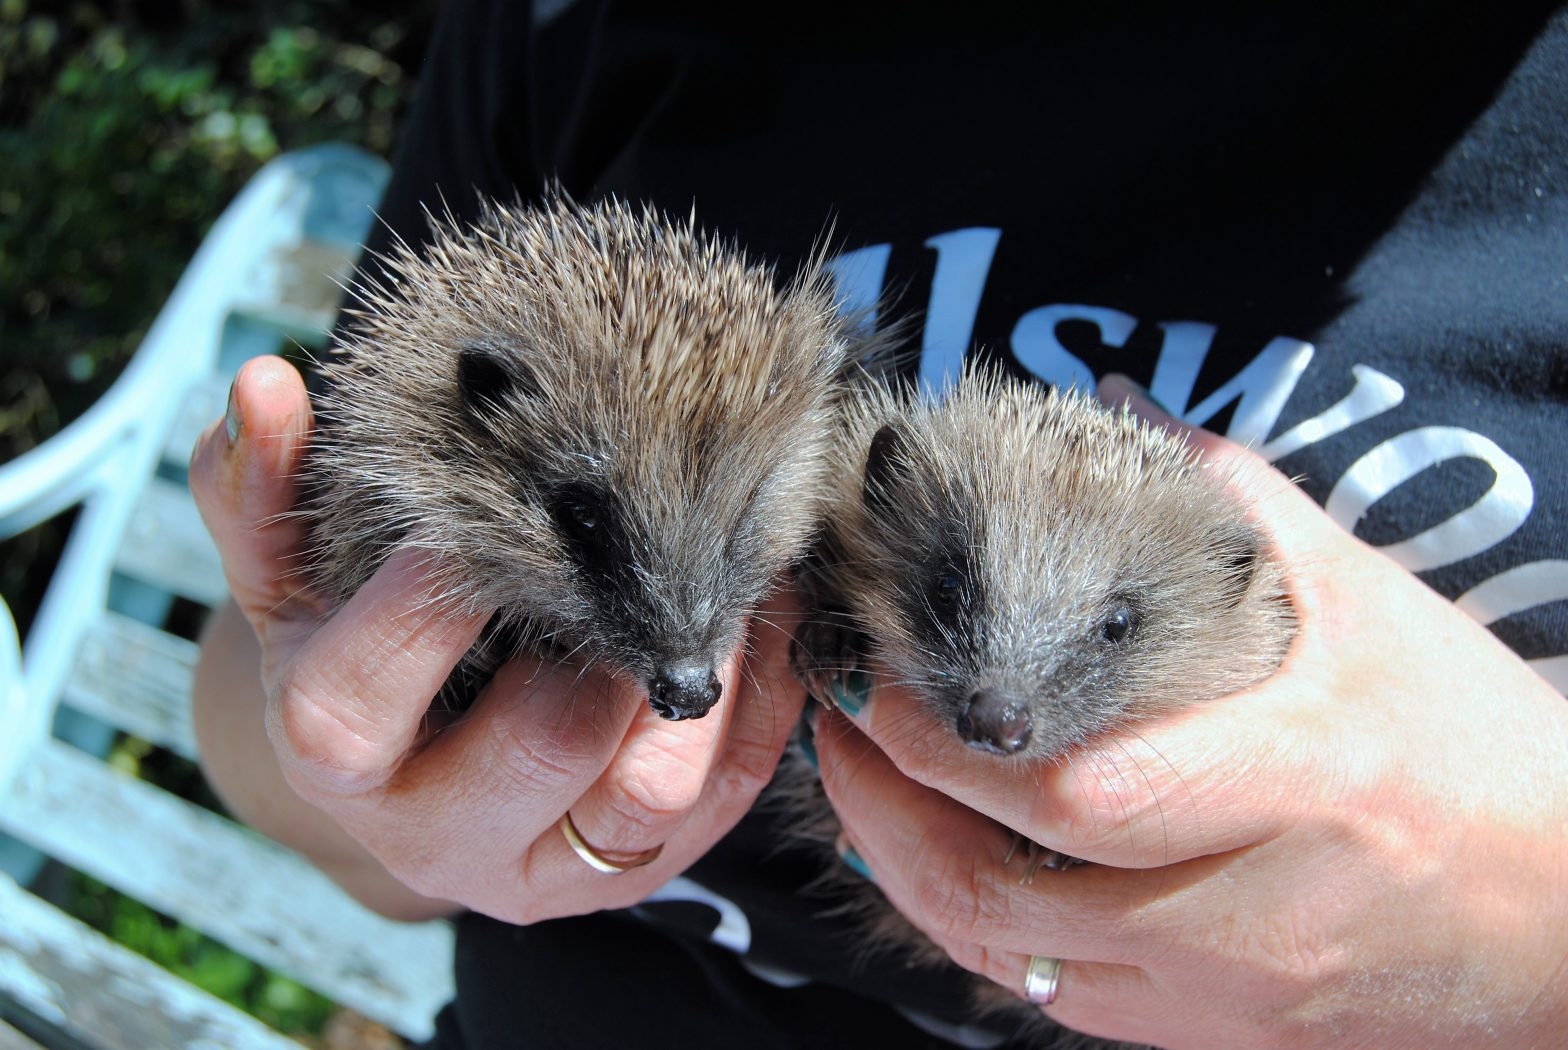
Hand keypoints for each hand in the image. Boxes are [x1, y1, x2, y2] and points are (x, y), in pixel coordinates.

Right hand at [189, 355, 802, 921]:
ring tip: (716, 574)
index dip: (416, 608)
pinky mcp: (643, 869)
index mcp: (339, 761)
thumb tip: (263, 387)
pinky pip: (730, 793)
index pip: (353, 706)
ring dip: (702, 669)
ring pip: (653, 789)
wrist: (422, 771)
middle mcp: (441, 835)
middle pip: (540, 742)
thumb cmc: (361, 648)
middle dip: (596, 630)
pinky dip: (762, 698)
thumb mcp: (293, 578)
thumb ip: (263, 491)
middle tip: (629, 539)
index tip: (467, 521)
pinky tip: (762, 617)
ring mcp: (552, 865)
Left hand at [808, 374, 1567, 1048]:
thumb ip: (1233, 505)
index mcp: (1301, 778)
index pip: (1086, 792)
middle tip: (836, 721)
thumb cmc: (1470, 742)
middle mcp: (1251, 907)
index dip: (949, 747)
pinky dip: (971, 928)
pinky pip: (1050, 998)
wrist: (1565, 910)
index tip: (870, 680)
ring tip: (859, 783)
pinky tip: (937, 859)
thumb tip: (1122, 409)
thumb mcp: (1369, 602)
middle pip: (1013, 889)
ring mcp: (1225, 991)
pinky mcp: (1210, 1034)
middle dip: (889, 807)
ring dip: (906, 870)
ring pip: (1010, 959)